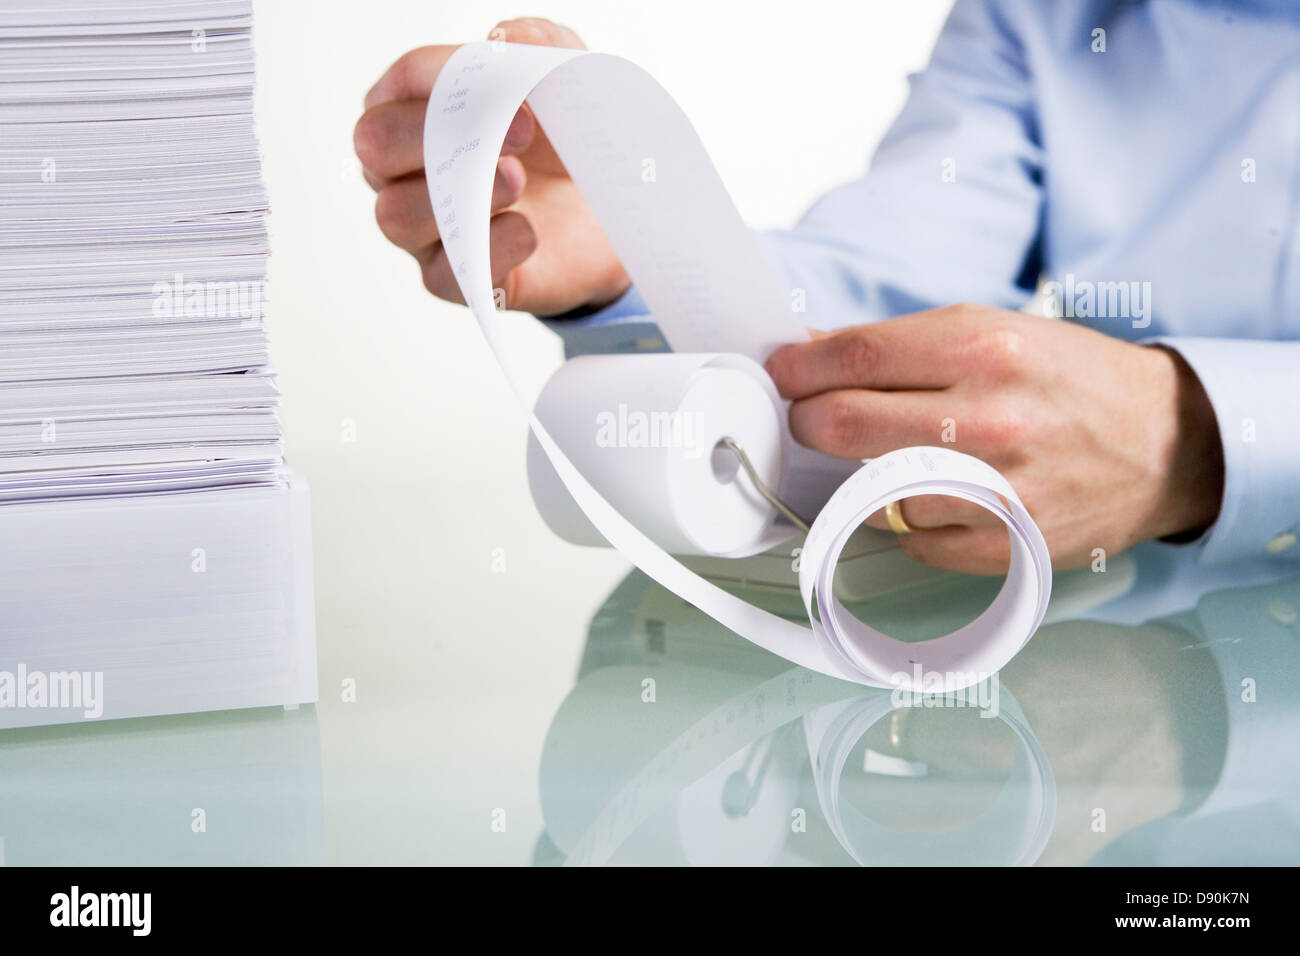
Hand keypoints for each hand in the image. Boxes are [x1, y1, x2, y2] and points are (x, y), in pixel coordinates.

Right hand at [354, 17, 630, 314]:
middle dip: (434, 133)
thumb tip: (505, 37)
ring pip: (394, 214)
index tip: (512, 86)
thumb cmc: (570, 139)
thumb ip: (541, 44)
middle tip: (518, 133)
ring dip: (457, 194)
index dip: (449, 80)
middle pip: (373, 143)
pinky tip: (529, 230)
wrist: (615, 213)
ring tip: (518, 180)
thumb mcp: (567, 78)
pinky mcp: (459, 279)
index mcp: (420, 107)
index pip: (404, 82)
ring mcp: (425, 228)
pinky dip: (487, 249)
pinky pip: (444, 274)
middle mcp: (404, 169)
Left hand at [764, 304, 1224, 572]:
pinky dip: (908, 519)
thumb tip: (810, 353)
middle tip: (810, 416)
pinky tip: (937, 496)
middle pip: (843, 425)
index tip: (781, 374)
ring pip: (867, 492)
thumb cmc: (1068, 381)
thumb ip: (899, 345)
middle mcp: (988, 420)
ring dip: (860, 475)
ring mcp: (996, 491)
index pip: (854, 357)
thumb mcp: (992, 331)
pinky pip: (909, 540)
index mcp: (983, 349)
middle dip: (808, 419)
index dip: (798, 368)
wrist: (1164, 445)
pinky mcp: (1004, 547)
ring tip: (890, 457)